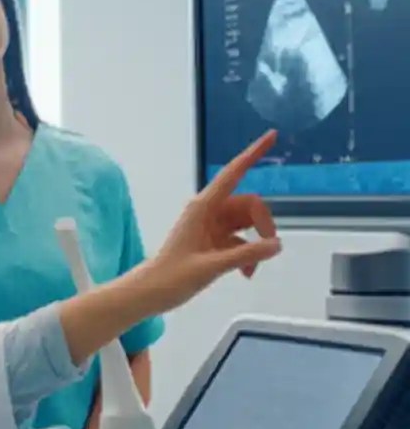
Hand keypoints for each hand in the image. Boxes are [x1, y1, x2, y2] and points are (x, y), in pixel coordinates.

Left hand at [148, 130, 282, 311]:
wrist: (151, 292)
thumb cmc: (172, 277)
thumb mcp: (212, 266)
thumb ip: (246, 254)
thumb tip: (276, 244)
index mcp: (202, 207)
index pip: (233, 173)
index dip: (253, 153)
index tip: (271, 136)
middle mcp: (208, 212)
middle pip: (249, 203)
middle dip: (263, 223)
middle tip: (269, 247)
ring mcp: (211, 227)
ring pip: (247, 223)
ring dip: (256, 243)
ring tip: (252, 269)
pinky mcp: (213, 241)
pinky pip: (241, 240)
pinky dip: (248, 255)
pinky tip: (246, 274)